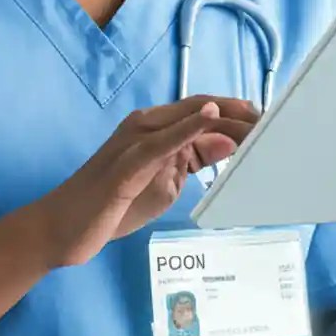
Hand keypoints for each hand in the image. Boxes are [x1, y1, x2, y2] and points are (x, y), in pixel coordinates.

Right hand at [33, 96, 257, 267]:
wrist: (62, 228)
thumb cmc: (109, 207)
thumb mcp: (162, 184)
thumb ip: (190, 162)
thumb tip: (225, 144)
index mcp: (152, 129)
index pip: (201, 110)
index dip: (235, 111)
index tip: (267, 118)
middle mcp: (143, 126)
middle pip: (199, 107)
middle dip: (238, 113)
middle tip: (274, 119)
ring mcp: (132, 141)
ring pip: (185, 118)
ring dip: (223, 118)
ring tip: (256, 118)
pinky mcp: (125, 163)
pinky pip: (161, 141)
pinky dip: (187, 126)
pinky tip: (210, 117)